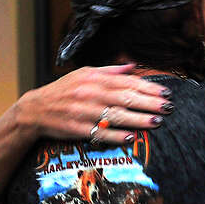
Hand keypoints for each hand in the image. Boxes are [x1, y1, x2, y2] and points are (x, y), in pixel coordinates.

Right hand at [13, 63, 171, 144]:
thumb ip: (110, 71)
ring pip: (116, 115)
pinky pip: (99, 132)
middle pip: (126, 98)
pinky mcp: (77, 128)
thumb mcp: (84, 74)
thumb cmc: (64, 91)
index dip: (148, 87)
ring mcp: (84, 111)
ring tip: (157, 122)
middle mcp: (91, 94)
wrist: (35, 109)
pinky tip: (130, 137)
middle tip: (169, 107)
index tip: (166, 92)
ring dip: (138, 120)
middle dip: (150, 103)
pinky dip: (115, 135)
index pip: (127, 82)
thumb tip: (133, 66)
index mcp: (94, 79)